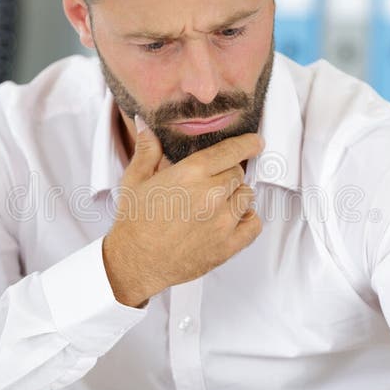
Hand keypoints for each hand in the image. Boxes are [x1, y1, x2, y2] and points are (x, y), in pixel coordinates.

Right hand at [102, 119, 263, 307]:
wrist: (135, 262)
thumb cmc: (135, 223)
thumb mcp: (135, 180)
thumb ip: (148, 150)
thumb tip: (146, 127)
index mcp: (191, 174)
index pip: (232, 151)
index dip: (247, 144)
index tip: (255, 143)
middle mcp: (211, 195)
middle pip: (238, 174)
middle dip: (227, 175)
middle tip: (211, 184)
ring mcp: (222, 222)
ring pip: (247, 197)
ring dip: (236, 197)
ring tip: (215, 204)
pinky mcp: (228, 245)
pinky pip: (254, 225)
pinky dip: (247, 220)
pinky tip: (231, 220)